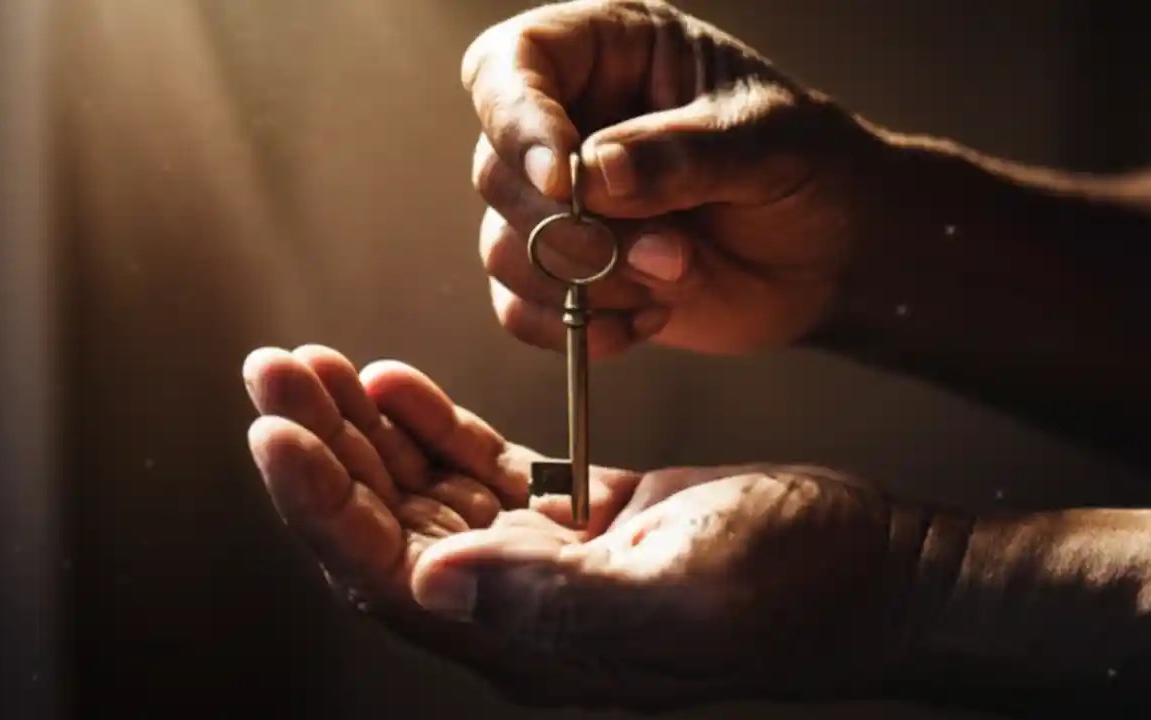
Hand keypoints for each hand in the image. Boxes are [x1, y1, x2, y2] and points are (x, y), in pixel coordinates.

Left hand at [243, 345, 905, 707]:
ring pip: (422, 495)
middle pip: (386, 530)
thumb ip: (554, 595)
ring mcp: (548, 560)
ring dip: (362, 430)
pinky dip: (431, 426)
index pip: (388, 575)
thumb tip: (432, 583)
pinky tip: (392, 384)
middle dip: (322, 450)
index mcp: (532, 640)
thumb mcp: (681, 588)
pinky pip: (481, 470)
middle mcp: (522, 607)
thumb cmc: (800, 585)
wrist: (878, 565)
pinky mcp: (581, 517)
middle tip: (272, 368)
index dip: (321, 505)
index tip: (274, 428)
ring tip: (312, 364)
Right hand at [465, 0, 887, 357]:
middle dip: (573, 228)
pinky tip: (647, 323)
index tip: (565, 178)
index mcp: (607, 54)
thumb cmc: (810, 167)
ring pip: (504, 247)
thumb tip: (596, 174)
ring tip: (677, 276)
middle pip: (495, 171)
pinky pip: (521, 310)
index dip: (517, 120)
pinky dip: (577, 330)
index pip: (509, 66)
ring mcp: (561, 206)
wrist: (835, 254)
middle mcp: (567, 125)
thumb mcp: (767, 142)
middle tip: (667, 252)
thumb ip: (684, 154)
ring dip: (588, 282)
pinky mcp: (567, 276)